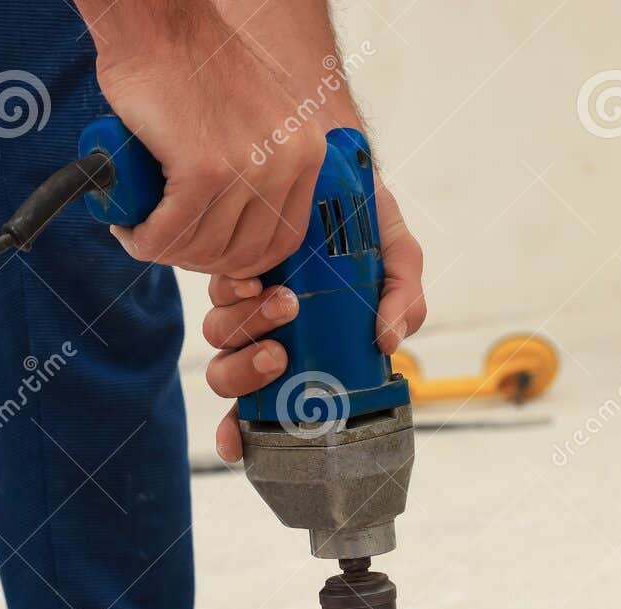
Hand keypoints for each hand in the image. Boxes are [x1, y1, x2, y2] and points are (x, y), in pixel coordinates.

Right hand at [95, 27, 326, 277]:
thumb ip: (265, 162)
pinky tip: (129, 228)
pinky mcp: (205, 169)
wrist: (161, 23)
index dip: (239, 259)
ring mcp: (248, 167)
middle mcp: (287, 161)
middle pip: (244, 254)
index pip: (282, 241)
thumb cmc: (195, 65)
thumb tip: (244, 222)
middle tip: (166, 243)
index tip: (206, 252)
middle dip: (199, 261)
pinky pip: (170, 233)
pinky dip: (144, 240)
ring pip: (203, 248)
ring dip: (165, 251)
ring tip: (141, 231)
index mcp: (305, 152)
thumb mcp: (258, 116)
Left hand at [202, 179, 426, 461]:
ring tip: (281, 302)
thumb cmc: (367, 221)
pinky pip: (215, 293)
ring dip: (244, 329)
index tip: (244, 434)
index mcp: (300, 351)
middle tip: (280, 353)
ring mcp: (241, 301)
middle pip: (232, 376)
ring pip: (220, 336)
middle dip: (249, 372)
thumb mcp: (397, 258)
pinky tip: (249, 280)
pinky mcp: (224, 266)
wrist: (342, 161)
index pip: (263, 407)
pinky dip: (229, 294)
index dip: (243, 431)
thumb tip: (389, 342)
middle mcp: (263, 332)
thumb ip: (405, 298)